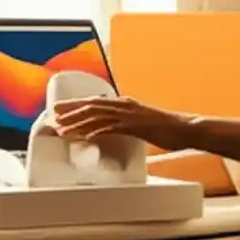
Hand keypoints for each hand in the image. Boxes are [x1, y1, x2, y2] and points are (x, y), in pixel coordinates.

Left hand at [50, 96, 197, 150]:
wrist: (186, 129)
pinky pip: (110, 128)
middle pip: (92, 105)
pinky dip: (95, 132)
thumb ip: (128, 123)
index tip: (61, 109)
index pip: (96, 101)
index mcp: (126, 104)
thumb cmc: (168, 129)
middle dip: (71, 110)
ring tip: (62, 129)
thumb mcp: (144, 122)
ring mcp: (130, 115)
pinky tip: (84, 138)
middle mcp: (125, 105)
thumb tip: (116, 128)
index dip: (77, 104)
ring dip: (78, 122)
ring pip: (97, 116)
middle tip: (53, 115)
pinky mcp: (135, 126)